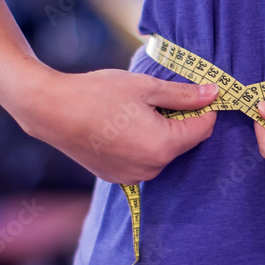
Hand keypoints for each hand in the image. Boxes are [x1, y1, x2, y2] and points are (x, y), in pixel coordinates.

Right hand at [10, 67, 218, 183]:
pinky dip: (143, 143)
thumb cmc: (98, 94)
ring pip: (163, 151)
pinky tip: (123, 125)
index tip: (200, 91)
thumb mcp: (146, 87)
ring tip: (136, 111)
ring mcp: (133, 176)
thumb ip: (183, 95)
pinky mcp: (117, 177)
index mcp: (163, 146)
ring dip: (161, 132)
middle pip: (184, 142)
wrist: (50, 110)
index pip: (203, 129)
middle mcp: (151, 169)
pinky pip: (143, 160)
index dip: (206, 108)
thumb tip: (214, 94)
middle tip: (159, 97)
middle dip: (181, 120)